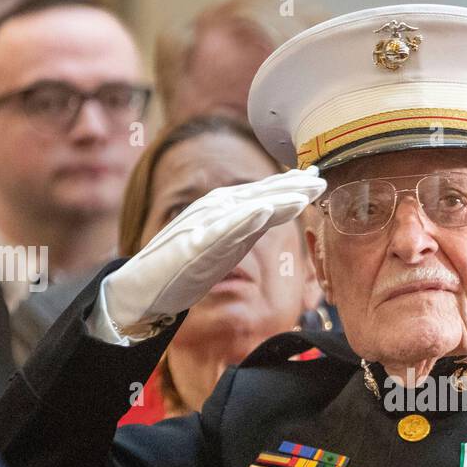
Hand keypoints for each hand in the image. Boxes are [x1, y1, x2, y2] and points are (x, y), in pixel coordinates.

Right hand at [101, 167, 325, 336]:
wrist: (144, 288)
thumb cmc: (185, 266)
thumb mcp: (225, 244)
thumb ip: (248, 227)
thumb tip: (273, 214)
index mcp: (225, 210)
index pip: (265, 195)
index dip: (292, 187)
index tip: (319, 179)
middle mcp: (216, 209)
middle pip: (260, 195)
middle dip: (292, 188)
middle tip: (321, 180)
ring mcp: (205, 225)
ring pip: (247, 207)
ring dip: (276, 198)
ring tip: (303, 193)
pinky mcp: (195, 244)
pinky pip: (223, 230)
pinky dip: (244, 219)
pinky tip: (264, 211)